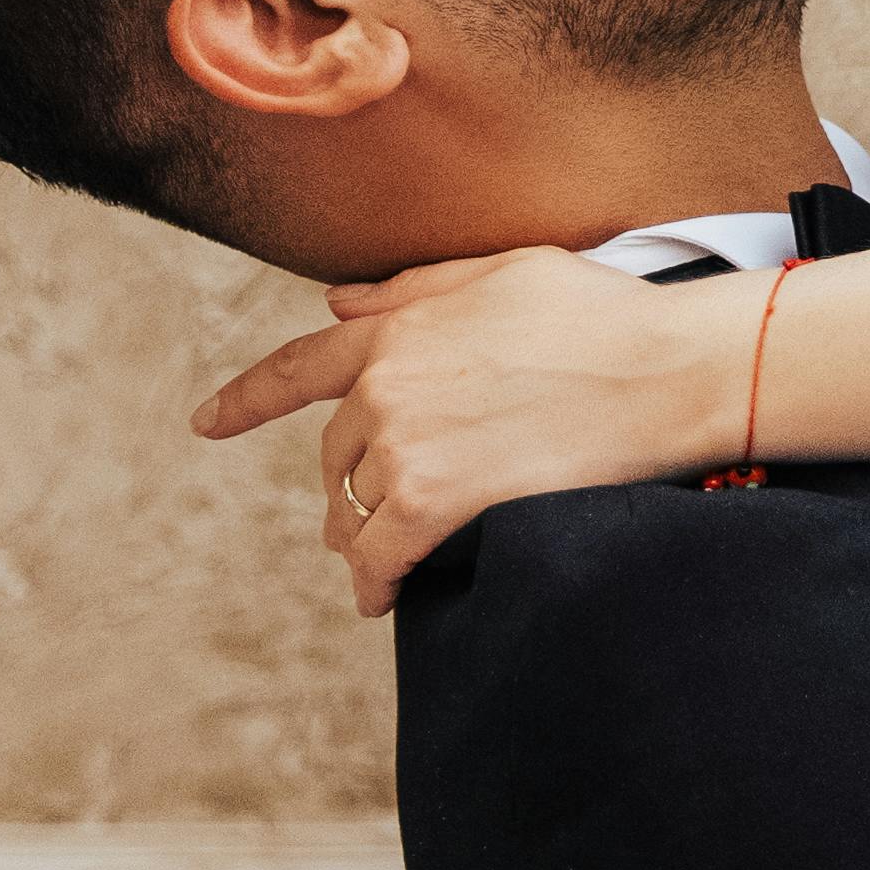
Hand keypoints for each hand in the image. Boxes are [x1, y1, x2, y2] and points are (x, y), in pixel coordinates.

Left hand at [190, 248, 768, 610]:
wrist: (663, 370)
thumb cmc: (600, 315)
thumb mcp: (500, 273)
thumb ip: (410, 291)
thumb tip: (336, 302)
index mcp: (395, 328)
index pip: (296, 367)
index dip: (244, 400)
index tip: (205, 423)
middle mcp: (384, 386)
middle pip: (335, 452)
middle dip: (349, 481)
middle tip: (375, 510)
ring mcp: (405, 446)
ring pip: (355, 507)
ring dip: (363, 534)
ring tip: (381, 557)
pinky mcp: (435, 504)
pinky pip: (380, 557)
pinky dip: (375, 582)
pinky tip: (381, 596)